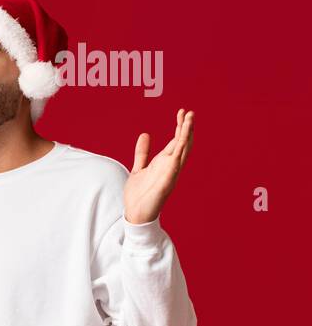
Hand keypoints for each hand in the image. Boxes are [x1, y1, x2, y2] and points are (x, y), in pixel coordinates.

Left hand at [124, 108, 194, 224]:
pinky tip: (182, 139)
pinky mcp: (167, 181)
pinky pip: (175, 164)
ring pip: (182, 150)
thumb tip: (145, 134)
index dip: (179, 127)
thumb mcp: (138, 168)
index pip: (175, 141)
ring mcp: (170, 173)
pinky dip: (179, 150)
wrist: (135, 213)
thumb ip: (142, 152)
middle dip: (186, 127)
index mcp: (163, 162)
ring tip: (189, 119)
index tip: (181, 112)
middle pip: (182, 143)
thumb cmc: (138, 194)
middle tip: (188, 111)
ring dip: (186, 135)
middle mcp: (170, 166)